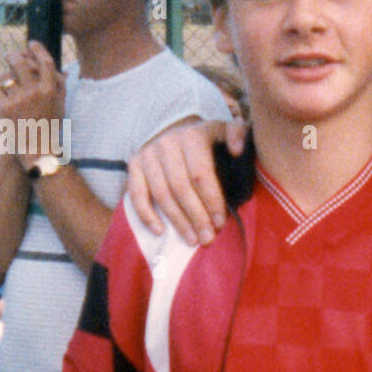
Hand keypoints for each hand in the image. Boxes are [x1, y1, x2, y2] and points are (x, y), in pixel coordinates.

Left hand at [0, 42, 65, 169]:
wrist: (37, 151)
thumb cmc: (50, 127)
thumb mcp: (60, 105)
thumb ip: (58, 85)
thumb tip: (54, 67)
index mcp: (52, 90)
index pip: (45, 61)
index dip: (37, 48)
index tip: (31, 43)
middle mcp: (35, 92)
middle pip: (20, 62)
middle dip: (13, 55)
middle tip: (11, 55)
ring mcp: (19, 99)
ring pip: (5, 75)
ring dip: (5, 78)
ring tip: (9, 85)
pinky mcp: (5, 107)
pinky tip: (4, 101)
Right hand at [128, 117, 245, 244]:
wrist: (176, 131)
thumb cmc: (207, 140)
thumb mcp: (224, 131)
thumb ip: (237, 134)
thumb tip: (237, 150)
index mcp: (192, 136)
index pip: (201, 174)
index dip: (211, 200)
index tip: (220, 223)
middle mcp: (167, 143)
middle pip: (181, 187)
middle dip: (196, 216)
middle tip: (207, 239)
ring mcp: (148, 154)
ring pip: (162, 194)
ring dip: (177, 221)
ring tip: (192, 240)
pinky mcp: (134, 164)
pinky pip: (136, 194)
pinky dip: (146, 215)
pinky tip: (160, 231)